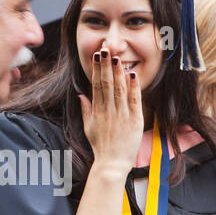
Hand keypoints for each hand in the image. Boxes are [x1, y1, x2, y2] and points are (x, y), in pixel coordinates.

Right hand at [78, 49, 142, 178]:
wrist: (111, 164)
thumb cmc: (100, 146)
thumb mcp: (88, 128)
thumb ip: (85, 110)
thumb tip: (81, 95)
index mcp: (97, 111)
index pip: (96, 86)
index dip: (97, 70)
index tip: (96, 56)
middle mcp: (108, 111)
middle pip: (106, 84)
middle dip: (106, 66)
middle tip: (105, 50)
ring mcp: (121, 115)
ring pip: (119, 90)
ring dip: (118, 72)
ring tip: (117, 57)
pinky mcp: (134, 121)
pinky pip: (133, 101)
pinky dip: (133, 88)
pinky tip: (131, 75)